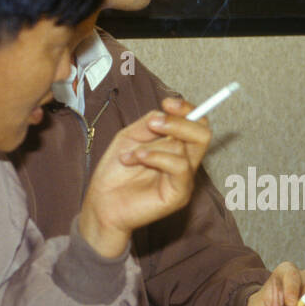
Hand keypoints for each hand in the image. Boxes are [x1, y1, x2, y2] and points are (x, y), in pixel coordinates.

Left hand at [77, 97, 209, 256]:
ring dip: (153, 146)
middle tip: (154, 123)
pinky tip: (137, 158)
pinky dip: (156, 157)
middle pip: (202, 133)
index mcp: (175, 146)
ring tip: (131, 155)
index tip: (167, 103)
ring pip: (184, 148)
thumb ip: (150, 123)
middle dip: (179, 122)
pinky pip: (179, 167)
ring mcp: (184, 179)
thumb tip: (165, 113)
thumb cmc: (115, 172)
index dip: (187, 109)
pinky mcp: (180, 194)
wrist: (102, 202)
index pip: (196, 123)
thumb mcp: (130, 137)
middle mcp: (184, 161)